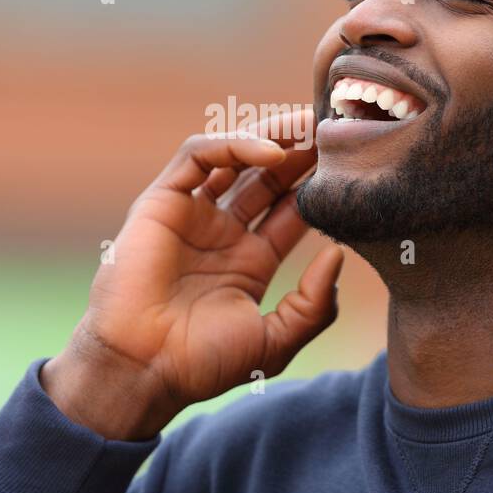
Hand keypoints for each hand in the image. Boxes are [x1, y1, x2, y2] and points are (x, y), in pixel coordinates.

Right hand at [42, 108, 343, 440]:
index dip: (318, 186)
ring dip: (272, 137)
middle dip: (301, 152)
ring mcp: (192, 215)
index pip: (292, 210)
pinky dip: (232, 145)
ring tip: (309, 125)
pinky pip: (197, 157)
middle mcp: (222, 233)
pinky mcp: (161, 201)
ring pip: (234, 157)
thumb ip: (313, 305)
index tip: (350, 166)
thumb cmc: (202, 363)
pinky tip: (272, 154)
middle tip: (335, 130)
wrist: (142, 367)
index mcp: (250, 262)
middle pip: (268, 177)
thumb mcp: (275, 342)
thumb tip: (337, 255)